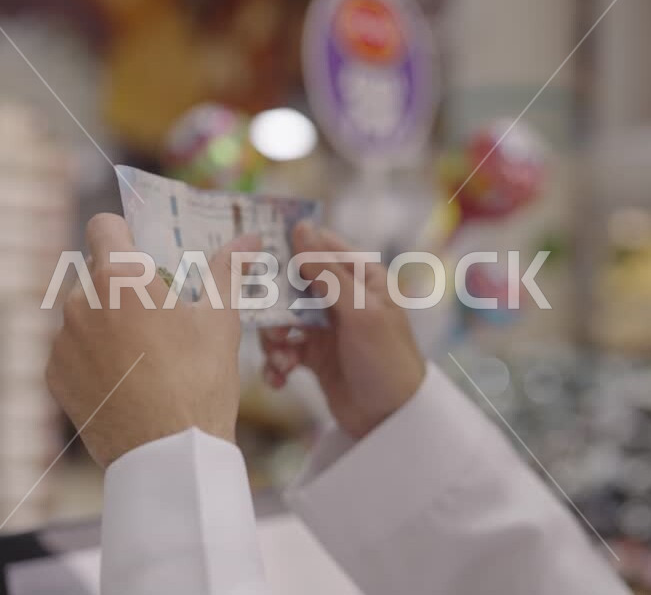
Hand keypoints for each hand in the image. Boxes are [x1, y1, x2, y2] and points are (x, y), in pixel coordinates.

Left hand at [45, 214, 259, 466]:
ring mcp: (62, 340)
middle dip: (122, 287)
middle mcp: (80, 301)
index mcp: (119, 277)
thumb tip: (248, 240)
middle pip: (96, 274)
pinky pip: (72, 351)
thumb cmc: (199, 380)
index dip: (125, 233)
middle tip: (159, 317)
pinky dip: (92, 357)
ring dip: (106, 322)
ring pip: (83, 314)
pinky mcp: (54, 375)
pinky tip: (125, 381)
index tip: (144, 253)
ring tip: (145, 357)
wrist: (168, 454)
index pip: (104, 225)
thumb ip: (227, 271)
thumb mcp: (220, 320)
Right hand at [261, 222, 425, 438]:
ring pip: (283, 318)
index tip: (257, 247)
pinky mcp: (315, 355)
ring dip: (275, 339)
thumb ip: (327, 272)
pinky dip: (278, 362)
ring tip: (282, 359)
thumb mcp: (359, 312)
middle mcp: (342, 297)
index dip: (290, 244)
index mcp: (361, 277)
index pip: (320, 246)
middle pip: (293, 283)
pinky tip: (281, 377)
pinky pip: (285, 348)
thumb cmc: (388, 361)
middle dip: (275, 303)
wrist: (393, 422)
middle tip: (268, 322)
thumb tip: (301, 229)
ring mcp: (327, 327)